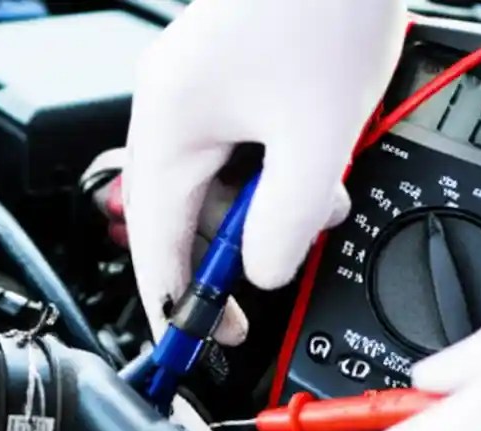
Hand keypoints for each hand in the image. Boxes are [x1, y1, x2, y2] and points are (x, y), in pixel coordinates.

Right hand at [124, 0, 406, 342]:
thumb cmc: (326, 6)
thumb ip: (285, 220)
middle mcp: (170, 105)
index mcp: (170, 123)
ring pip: (215, 183)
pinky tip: (312, 167)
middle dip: (228, 253)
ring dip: (263, 208)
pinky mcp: (229, 77)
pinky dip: (272, 174)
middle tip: (260, 292)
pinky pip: (237, 149)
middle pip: (181, 214)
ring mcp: (197, 88)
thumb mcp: (316, 137)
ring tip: (316, 200)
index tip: (189, 346)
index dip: (173, 303)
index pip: (154, 240)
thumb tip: (262, 270)